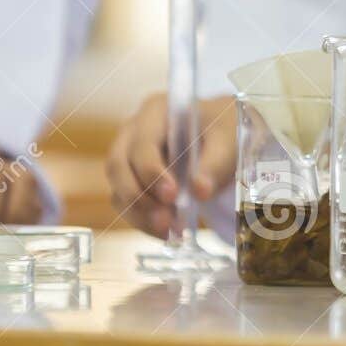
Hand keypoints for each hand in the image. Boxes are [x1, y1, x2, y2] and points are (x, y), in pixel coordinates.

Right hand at [107, 93, 236, 236]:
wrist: (225, 137)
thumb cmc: (224, 131)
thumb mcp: (228, 141)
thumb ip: (216, 163)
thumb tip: (200, 191)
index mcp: (156, 112)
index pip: (141, 144)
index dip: (151, 172)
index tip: (172, 195)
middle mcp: (134, 132)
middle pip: (118, 166)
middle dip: (139, 197)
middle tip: (166, 220)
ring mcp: (129, 157)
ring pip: (117, 188)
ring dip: (139, 214)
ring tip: (170, 231)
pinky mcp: (133, 180)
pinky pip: (126, 204)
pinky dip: (143, 221)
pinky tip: (167, 234)